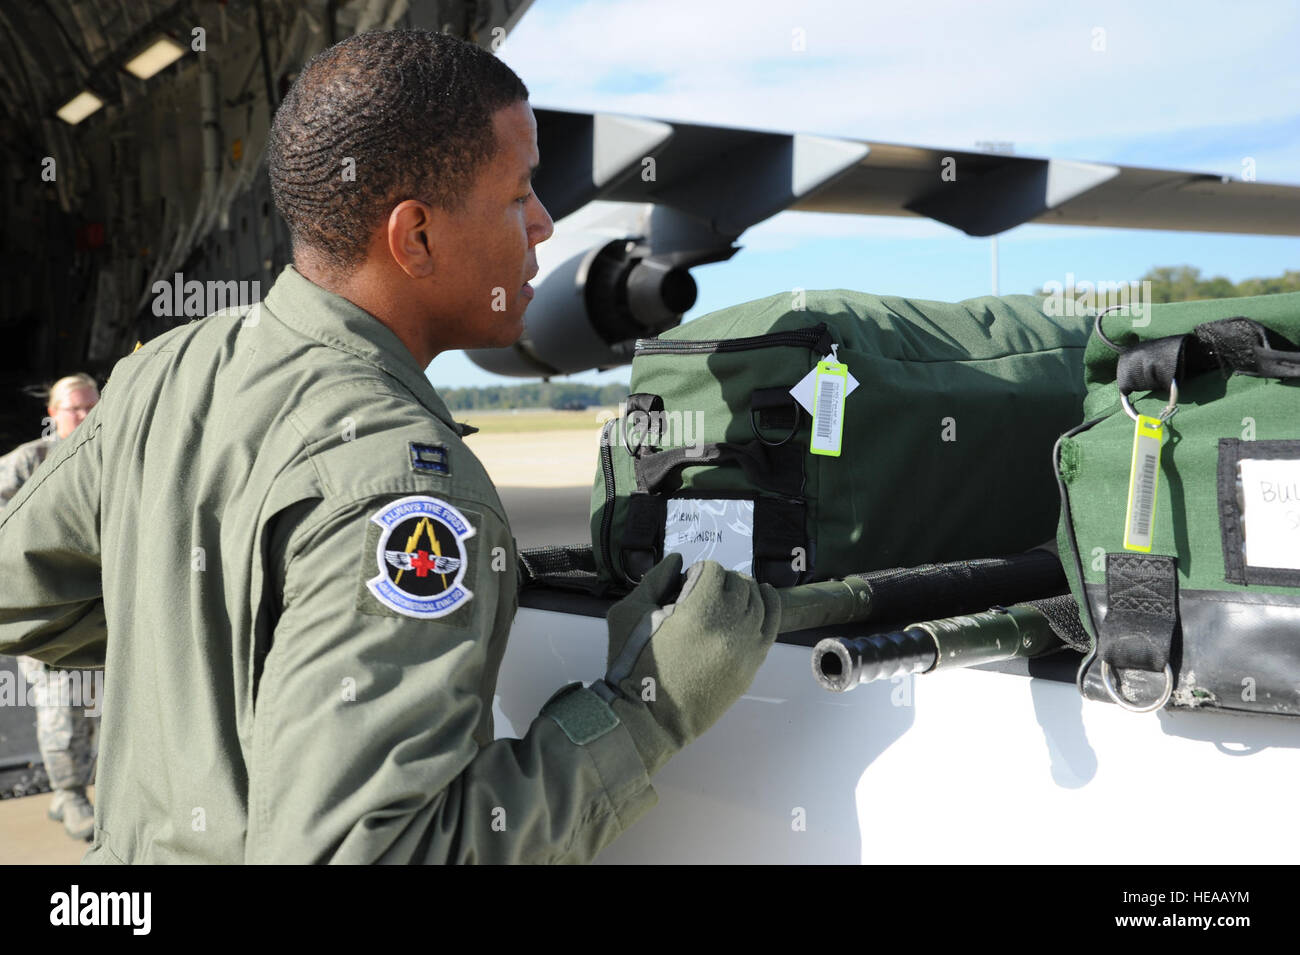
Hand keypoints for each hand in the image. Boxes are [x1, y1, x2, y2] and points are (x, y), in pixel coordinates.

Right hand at [597, 553, 780, 774]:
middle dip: (719, 583)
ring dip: (740, 594)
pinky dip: (770, 605)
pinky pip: (772, 624)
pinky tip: (763, 596)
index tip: (684, 587)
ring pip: (757, 600)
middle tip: (701, 596)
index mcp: (698, 610)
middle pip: (737, 583)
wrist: (648, 717)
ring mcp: (746, 646)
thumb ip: (655, 579)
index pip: (713, 570)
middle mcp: (730, 624)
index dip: (697, 573)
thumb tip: (678, 560)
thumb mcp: (628, 613)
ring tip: (722, 603)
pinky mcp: (752, 664)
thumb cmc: (632, 664)